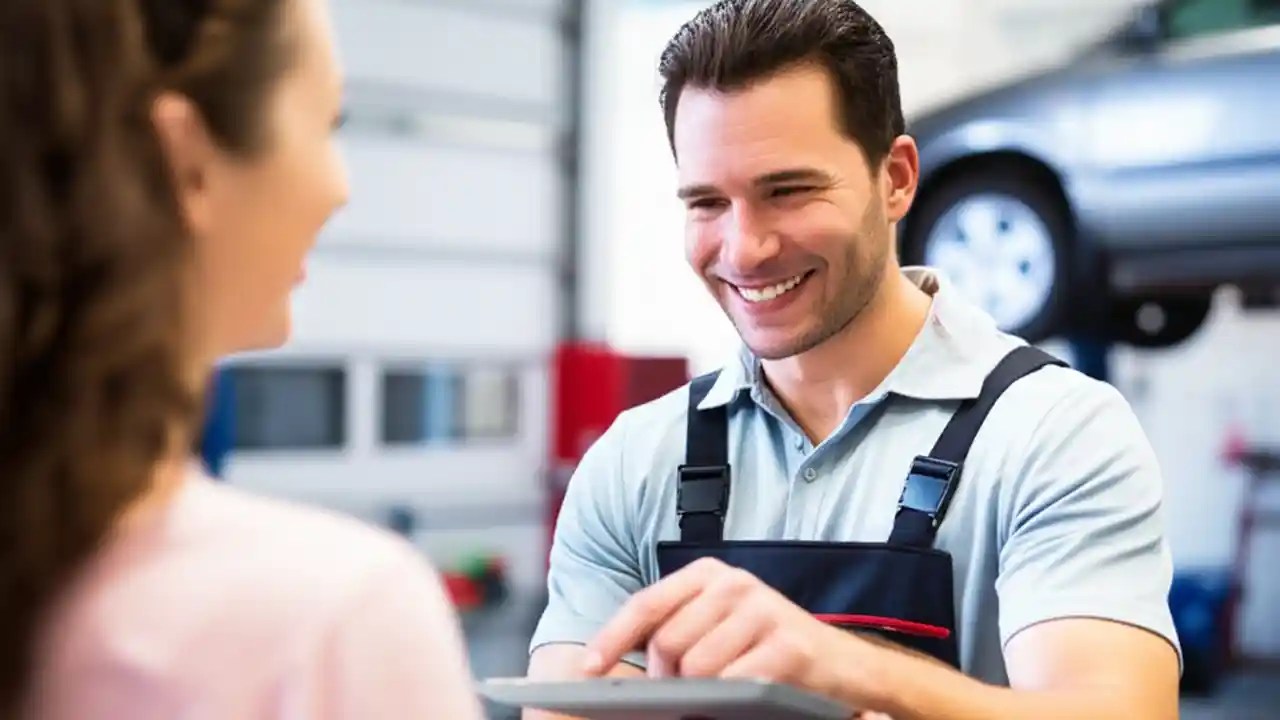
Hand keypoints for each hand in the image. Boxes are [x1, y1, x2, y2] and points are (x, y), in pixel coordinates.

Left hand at [581, 557, 860, 698]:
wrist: (843, 666)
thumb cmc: (768, 651)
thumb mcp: (718, 630)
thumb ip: (677, 635)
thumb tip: (618, 667)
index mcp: (709, 574)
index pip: (647, 603)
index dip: (613, 637)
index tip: (589, 669)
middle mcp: (734, 583)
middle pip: (667, 641)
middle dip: (666, 680)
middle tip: (682, 698)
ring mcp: (762, 610)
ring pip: (696, 666)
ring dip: (698, 695)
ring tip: (718, 697)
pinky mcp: (787, 644)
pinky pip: (733, 682)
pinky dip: (729, 699)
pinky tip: (744, 698)